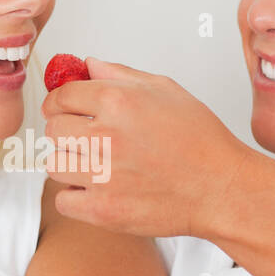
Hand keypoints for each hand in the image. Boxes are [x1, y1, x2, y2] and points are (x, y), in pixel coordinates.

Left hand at [40, 57, 251, 237]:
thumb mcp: (166, 90)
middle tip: (87, 138)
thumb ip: (120, 74)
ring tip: (97, 165)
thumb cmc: (200, 141)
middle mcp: (106, 136)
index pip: (61, 96)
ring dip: (71, 164)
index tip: (61, 108)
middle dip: (67, 131)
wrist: (221, 188)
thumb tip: (88, 65)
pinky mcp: (103, 210)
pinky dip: (76, 197)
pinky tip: (98, 190)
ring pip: (55, 164)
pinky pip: (63, 200)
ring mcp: (102, 176)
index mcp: (118, 101)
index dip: (59, 101)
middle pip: (53, 130)